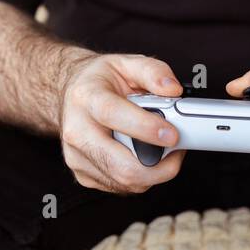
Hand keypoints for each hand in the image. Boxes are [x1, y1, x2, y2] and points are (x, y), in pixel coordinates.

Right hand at [57, 53, 187, 194]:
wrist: (72, 95)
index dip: (145, 128)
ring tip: (165, 151)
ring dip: (154, 172)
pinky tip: (146, 158)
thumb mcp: (126, 63)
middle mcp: (76, 130)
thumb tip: (173, 89)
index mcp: (86, 97)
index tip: (172, 134)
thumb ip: (153, 71)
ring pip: (123, 181)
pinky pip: (120, 186)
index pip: (113, 116)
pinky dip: (141, 177)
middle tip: (178, 150)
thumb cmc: (100, 81)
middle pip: (119, 164)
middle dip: (157, 166)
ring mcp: (77, 156)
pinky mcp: (82, 175)